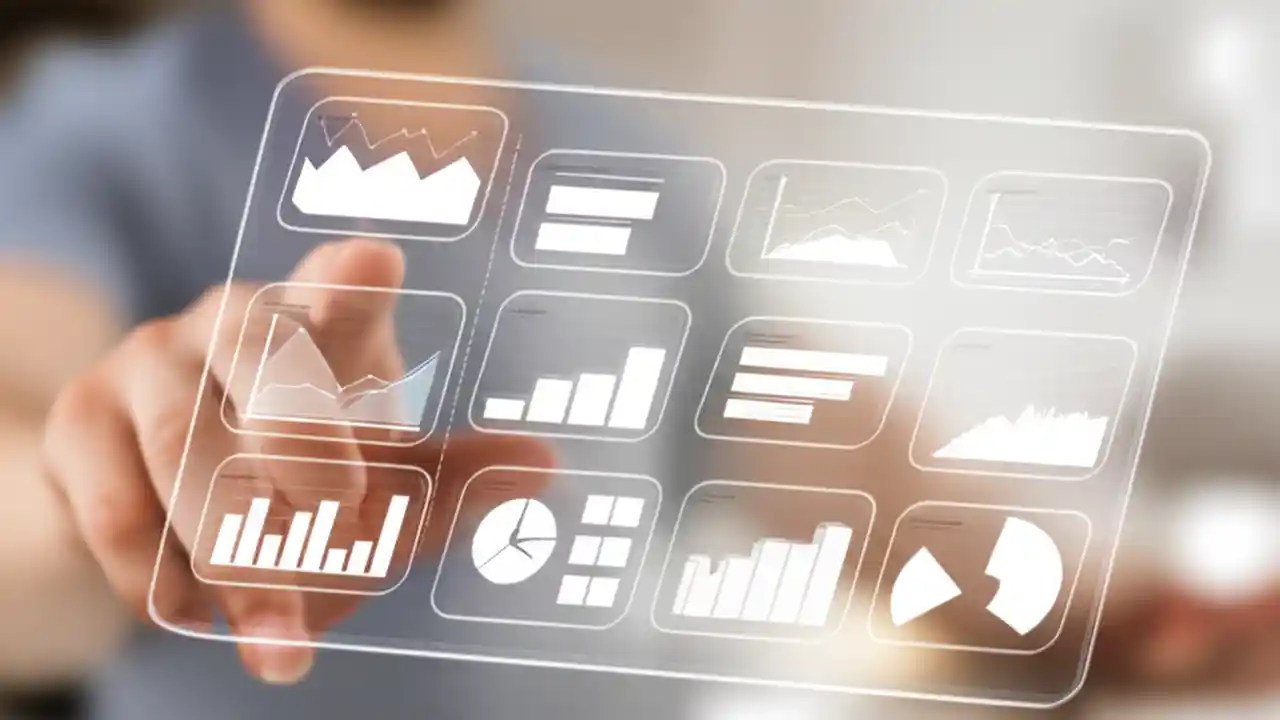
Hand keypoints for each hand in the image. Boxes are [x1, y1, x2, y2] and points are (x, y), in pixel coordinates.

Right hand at [41, 238, 550, 682]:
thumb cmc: (301, 489)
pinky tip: (197, 614)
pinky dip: (162, 576)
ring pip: (189, 446)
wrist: (165, 518)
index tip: (375, 265)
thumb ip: (450, 485)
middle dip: (306, 459)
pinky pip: (117, 505)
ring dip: (239, 552)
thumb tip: (545, 465)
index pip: (344, 283)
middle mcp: (237, 318)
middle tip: (339, 529)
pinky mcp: (83, 418)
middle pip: (270, 364)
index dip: (353, 277)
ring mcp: (151, 358)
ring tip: (280, 636)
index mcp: (327, 322)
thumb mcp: (384, 493)